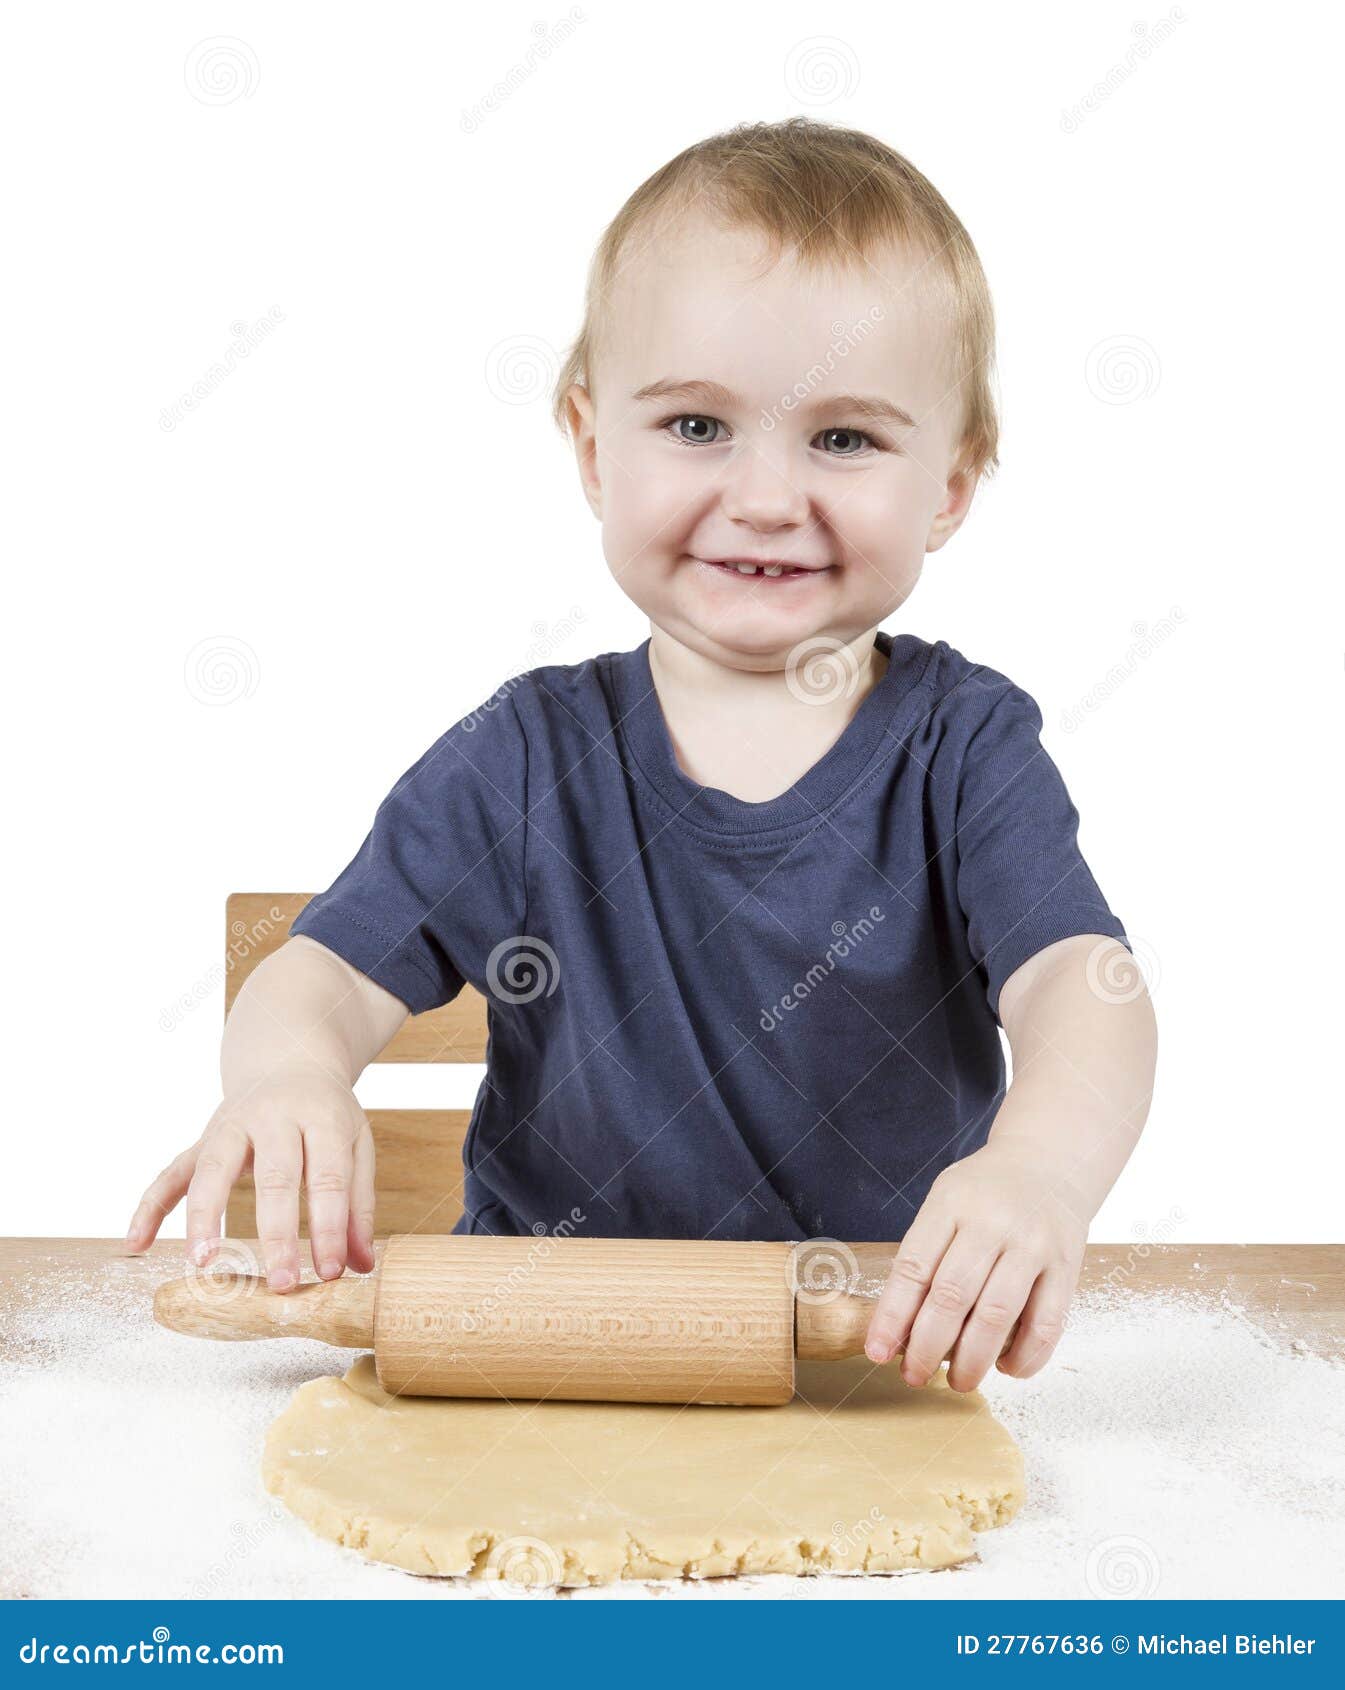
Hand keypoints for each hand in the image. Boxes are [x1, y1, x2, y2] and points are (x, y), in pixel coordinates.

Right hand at [124, 1065, 376, 1290]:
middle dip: (278, 1233)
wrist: (289, 1059)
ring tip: (203, 1262)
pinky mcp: (203, 1138)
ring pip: (213, 1169)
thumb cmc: (327, 1115)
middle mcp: (273, 1116)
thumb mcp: (357, 1145)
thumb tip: (360, 1267)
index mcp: (321, 1116)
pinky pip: (171, 1172)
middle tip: (281, 1282)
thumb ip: (358, 1205)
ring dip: (205, 1217)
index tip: (329, 1272)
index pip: (327, 1177)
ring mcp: (232, 1125)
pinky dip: (150, 1206)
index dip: (330, 1227)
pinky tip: (136, 1243)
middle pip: (274, 1176)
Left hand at [864, 1140, 1087, 1391]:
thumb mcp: (946, 1202)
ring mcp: (1033, 1245)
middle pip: (952, 1296)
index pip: (914, 1267)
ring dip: (973, 1360)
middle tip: (914, 1377)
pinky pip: (1047, 1325)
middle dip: (927, 1347)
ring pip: (997, 1316)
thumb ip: (926, 1253)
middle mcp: (993, 1223)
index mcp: (951, 1204)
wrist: (1050, 1163)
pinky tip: (1006, 1368)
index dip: (892, 1316)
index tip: (878, 1352)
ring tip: (959, 1381)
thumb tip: (900, 1327)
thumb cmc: (985, 1193)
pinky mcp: (1067, 1267)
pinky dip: (1025, 1357)